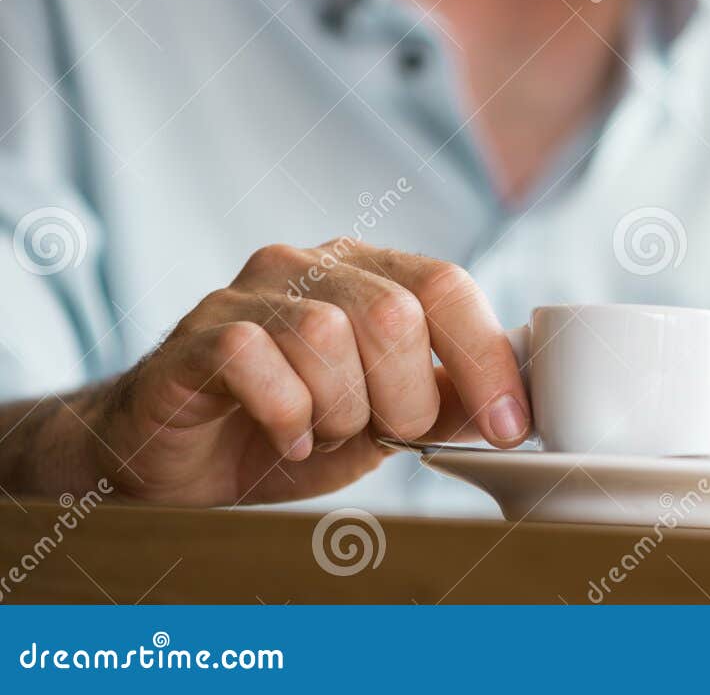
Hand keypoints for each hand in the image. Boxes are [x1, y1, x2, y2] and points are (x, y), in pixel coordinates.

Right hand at [84, 241, 527, 505]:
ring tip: (321, 430)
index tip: (509, 428)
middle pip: (395, 314)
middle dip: (404, 397)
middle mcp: (310, 264)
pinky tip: (284, 438)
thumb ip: (446, 399)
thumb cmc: (289, 428)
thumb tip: (517, 404)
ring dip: (338, 409)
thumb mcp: (385, 419)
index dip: (487, 359)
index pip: (447, 286)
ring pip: (326, 335)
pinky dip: (284, 414)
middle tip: (379, 432)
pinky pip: (255, 359)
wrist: (178, 459)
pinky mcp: (197, 336)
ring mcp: (248, 293)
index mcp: (369, 270)